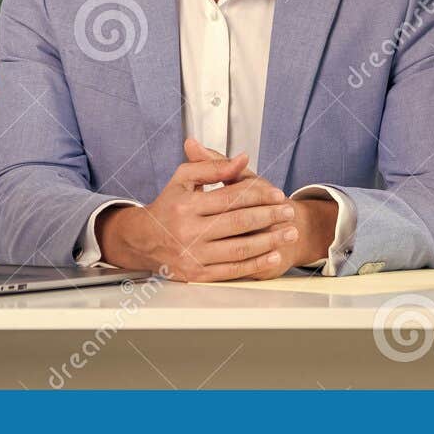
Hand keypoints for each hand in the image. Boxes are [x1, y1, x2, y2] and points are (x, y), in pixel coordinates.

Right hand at [95, 138, 299, 281]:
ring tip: (289, 232)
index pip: (231, 198)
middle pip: (239, 223)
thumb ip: (213, 166)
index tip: (277, 194)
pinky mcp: (197, 274)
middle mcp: (189, 231)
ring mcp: (193, 255)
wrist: (144, 240)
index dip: (258, 195)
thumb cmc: (168, 205)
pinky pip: (232, 270)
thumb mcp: (184, 178)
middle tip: (289, 212)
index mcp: (186, 205)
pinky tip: (273, 255)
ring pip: (240, 248)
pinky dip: (256, 263)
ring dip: (270, 241)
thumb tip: (242, 159)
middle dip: (270, 217)